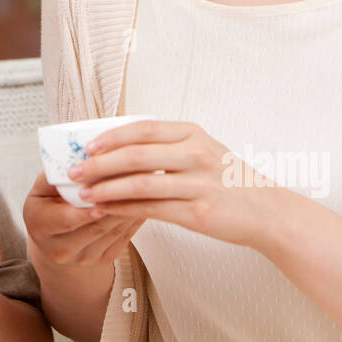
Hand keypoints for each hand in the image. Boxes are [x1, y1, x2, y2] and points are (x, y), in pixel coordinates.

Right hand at [23, 171, 144, 270]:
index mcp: (40, 225)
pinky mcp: (103, 260)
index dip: (85, 210)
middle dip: (116, 203)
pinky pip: (124, 238)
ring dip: (130, 209)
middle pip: (94, 227)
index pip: (66, 220)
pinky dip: (135, 218)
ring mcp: (83, 258)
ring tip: (143, 185)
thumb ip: (56, 175)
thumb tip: (79, 155)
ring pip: (113, 232)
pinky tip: (144, 200)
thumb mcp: (42, 190)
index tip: (102, 195)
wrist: (54, 242)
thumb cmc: (49, 206)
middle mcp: (60, 248)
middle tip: (134, 179)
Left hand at [68, 120, 281, 249]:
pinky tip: (106, 211)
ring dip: (106, 189)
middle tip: (74, 172)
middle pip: (135, 155)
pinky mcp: (198, 212)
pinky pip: (151, 209)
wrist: (266, 211)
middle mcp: (195, 154)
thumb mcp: (203, 149)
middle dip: (99, 164)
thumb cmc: (228, 179)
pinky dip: (123, 209)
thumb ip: (167, 145)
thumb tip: (118, 146)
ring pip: (140, 184)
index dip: (110, 136)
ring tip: (84, 194)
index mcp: (192, 133)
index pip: (142, 128)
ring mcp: (198, 183)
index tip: (86, 146)